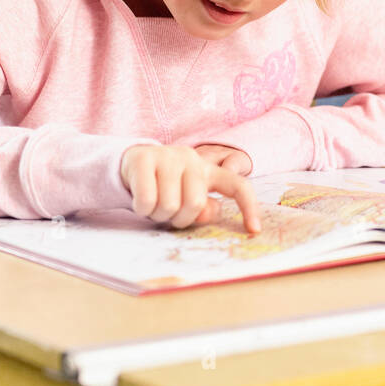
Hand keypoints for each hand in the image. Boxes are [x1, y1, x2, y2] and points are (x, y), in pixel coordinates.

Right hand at [120, 144, 260, 231]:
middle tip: (168, 214)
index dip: (249, 207)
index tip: (254, 230)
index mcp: (209, 170)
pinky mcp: (144, 158)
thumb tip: (213, 211)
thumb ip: (202, 208)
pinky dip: (142, 209)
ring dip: (158, 215)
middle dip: (179, 218)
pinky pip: (147, 200)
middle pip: (195, 203)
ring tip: (154, 206)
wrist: (130, 164)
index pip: (238, 186)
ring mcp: (168, 156)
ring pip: (169, 205)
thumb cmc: (164, 188)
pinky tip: (140, 201)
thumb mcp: (186, 200)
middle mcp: (192, 159)